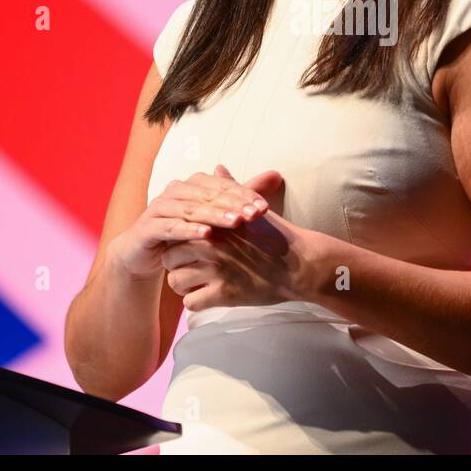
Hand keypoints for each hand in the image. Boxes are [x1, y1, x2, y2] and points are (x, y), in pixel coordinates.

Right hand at [108, 167, 279, 281]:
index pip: (223, 185)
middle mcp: (176, 190)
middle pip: (209, 195)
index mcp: (193, 184)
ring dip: (215, 215)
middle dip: (234, 204)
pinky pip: (170, 227)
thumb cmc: (185, 233)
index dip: (244, 194)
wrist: (144, 253)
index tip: (265, 208)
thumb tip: (278, 174)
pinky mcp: (148, 227)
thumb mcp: (215, 217)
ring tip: (236, 222)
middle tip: (255, 214)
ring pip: (191, 208)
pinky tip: (206, 234)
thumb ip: (242, 198)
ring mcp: (160, 208)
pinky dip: (188, 229)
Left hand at [162, 164, 318, 310]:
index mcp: (213, 223)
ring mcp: (215, 271)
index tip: (188, 247)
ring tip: (197, 283)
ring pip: (176, 282)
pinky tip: (207, 295)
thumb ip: (230, 189)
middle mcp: (210, 246)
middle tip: (191, 267)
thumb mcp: (252, 206)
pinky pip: (191, 303)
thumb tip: (218, 168)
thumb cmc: (276, 234)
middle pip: (170, 258)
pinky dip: (195, 301)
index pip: (175, 232)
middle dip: (177, 264)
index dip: (178, 241)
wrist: (299, 264)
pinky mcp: (223, 295)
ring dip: (184, 285)